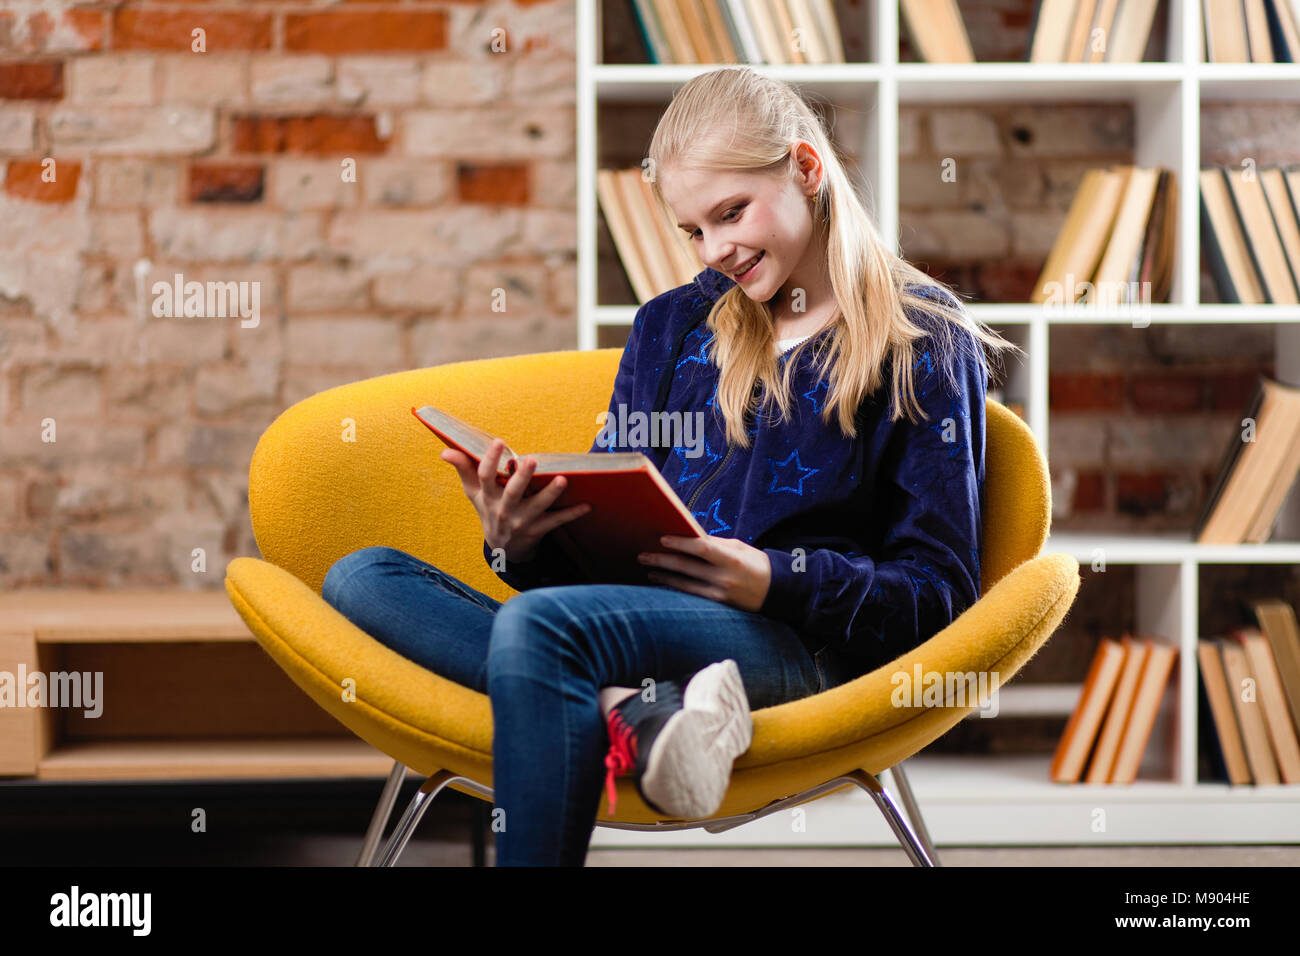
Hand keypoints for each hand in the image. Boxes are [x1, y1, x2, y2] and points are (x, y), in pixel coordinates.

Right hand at [440, 438, 590, 563]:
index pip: (484, 477)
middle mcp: (503, 510)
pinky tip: (587, 506)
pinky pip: (556, 522)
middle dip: (521, 477)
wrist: (503, 549)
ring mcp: (521, 522)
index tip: (499, 441)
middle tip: (531, 460)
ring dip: (550, 494)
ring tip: (563, 480)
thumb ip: (463, 469)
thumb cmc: (489, 509)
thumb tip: (445, 451)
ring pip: (537, 508)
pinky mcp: (538, 531)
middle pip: (512, 493)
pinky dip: (571, 514)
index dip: (490, 460)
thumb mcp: (474, 493)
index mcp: (487, 497)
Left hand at [637, 534, 770, 611]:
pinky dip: (676, 587)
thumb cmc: (756, 564)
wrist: (777, 592)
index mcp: (732, 559)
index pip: (702, 548)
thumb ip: (715, 544)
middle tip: (643, 555)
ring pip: (685, 584)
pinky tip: (663, 581)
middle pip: (687, 568)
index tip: (662, 538)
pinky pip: (692, 595)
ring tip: (648, 568)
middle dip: (663, 560)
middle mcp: (725, 578)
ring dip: (664, 576)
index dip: (681, 543)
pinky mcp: (718, 605)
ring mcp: (720, 594)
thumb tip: (689, 537)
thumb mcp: (739, 548)